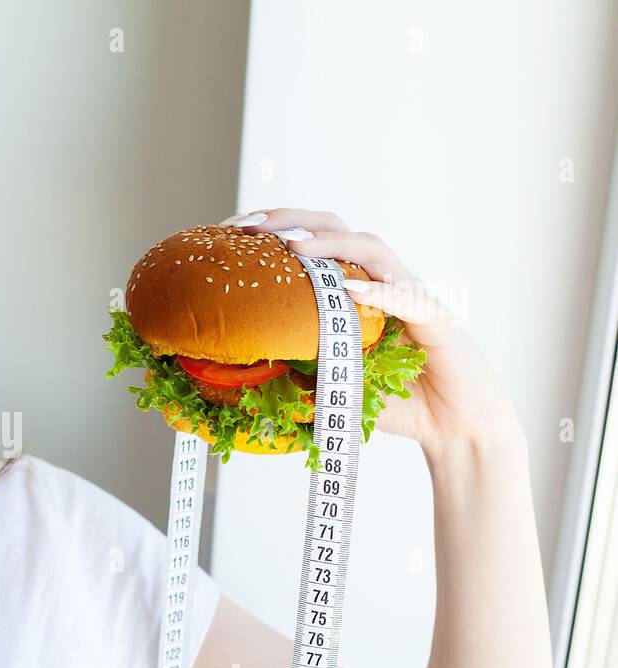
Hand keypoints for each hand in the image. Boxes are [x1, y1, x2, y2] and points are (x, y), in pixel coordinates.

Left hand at [222, 208, 525, 454]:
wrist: (455, 429)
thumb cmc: (398, 404)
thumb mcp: (333, 388)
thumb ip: (298, 373)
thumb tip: (240, 377)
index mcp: (356, 292)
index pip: (314, 244)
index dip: (275, 231)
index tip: (231, 232)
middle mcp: (383, 283)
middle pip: (338, 229)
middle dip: (292, 219)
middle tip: (250, 225)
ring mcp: (411, 296)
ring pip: (372, 250)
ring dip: (331, 243)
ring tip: (293, 246)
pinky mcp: (437, 320)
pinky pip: (407, 298)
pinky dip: (377, 292)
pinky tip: (349, 291)